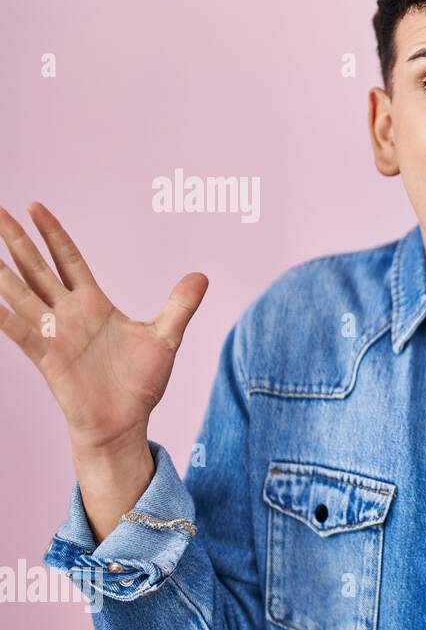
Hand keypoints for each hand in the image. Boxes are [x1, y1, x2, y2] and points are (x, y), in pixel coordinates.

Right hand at [0, 202, 207, 454]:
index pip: (68, 259)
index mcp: (93, 304)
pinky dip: (2, 315)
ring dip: (1, 269)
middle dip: (15, 239)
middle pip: (36, 267)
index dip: (52, 234)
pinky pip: (18, 330)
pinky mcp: (47, 357)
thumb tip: (201, 276)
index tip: (35, 206)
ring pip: (20, 292)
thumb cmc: (140, 383)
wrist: (125, 423)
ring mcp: (54, 334)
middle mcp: (68, 314)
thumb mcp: (165, 338)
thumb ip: (179, 306)